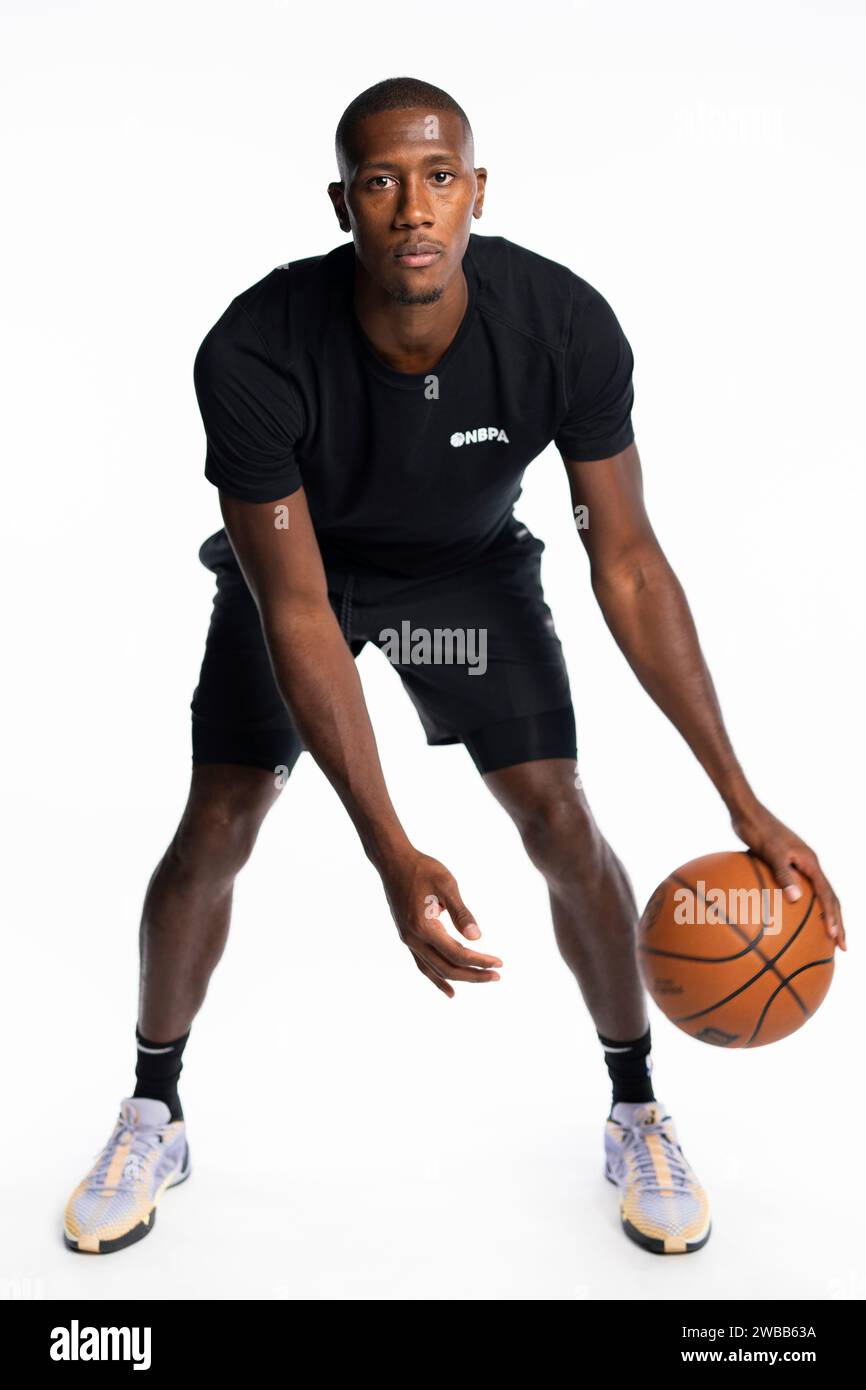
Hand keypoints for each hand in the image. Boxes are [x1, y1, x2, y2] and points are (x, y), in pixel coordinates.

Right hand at [379, 849, 502, 996]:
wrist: (394, 862)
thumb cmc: (423, 869)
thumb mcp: (447, 885)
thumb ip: (461, 913)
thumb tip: (476, 938)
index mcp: (423, 927)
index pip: (457, 953)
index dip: (479, 961)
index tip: (499, 963)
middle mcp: (413, 939)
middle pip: (447, 967)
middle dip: (473, 974)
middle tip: (497, 976)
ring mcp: (407, 940)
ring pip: (434, 970)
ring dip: (459, 978)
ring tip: (481, 980)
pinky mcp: (407, 937)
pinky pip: (423, 965)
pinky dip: (437, 979)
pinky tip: (449, 988)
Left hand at [730, 802, 845, 950]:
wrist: (746, 813)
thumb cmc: (758, 830)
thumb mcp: (771, 851)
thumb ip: (783, 873)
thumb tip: (796, 899)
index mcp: (810, 863)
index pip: (828, 895)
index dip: (832, 917)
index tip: (834, 937)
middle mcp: (808, 865)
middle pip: (829, 898)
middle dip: (836, 922)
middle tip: (840, 945)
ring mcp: (798, 865)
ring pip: (816, 895)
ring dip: (823, 916)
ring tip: (823, 936)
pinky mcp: (785, 865)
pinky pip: (798, 889)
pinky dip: (799, 905)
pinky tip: (787, 917)